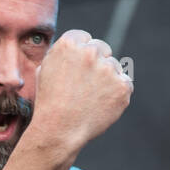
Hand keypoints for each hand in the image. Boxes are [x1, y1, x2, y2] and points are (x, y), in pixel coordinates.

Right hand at [31, 30, 132, 157]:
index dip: (81, 54)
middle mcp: (90, 52)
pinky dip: (117, 94)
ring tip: (90, 99)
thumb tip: (77, 47)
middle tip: (86, 86)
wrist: (59, 130)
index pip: (85, 38)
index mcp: (69, 44)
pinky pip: (125, 84)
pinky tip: (101, 105)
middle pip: (102, 48)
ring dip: (107, 79)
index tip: (78, 68)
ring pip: (114, 67)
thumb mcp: (45, 70)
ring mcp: (108, 69)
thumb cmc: (49, 103)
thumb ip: (62, 54)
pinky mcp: (122, 86)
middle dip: (97, 63)